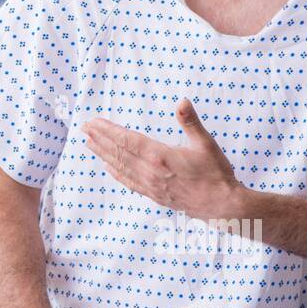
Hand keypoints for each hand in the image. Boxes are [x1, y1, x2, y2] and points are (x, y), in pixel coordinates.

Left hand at [83, 99, 246, 220]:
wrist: (222, 207)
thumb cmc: (216, 174)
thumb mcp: (206, 144)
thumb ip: (191, 122)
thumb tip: (182, 101)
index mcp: (160, 156)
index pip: (127, 140)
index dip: (108, 130)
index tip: (93, 122)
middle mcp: (151, 172)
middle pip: (119, 152)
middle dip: (100, 139)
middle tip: (84, 128)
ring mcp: (151, 185)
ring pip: (121, 167)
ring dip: (104, 154)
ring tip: (89, 143)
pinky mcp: (155, 195)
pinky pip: (130, 182)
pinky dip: (117, 173)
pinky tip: (108, 168)